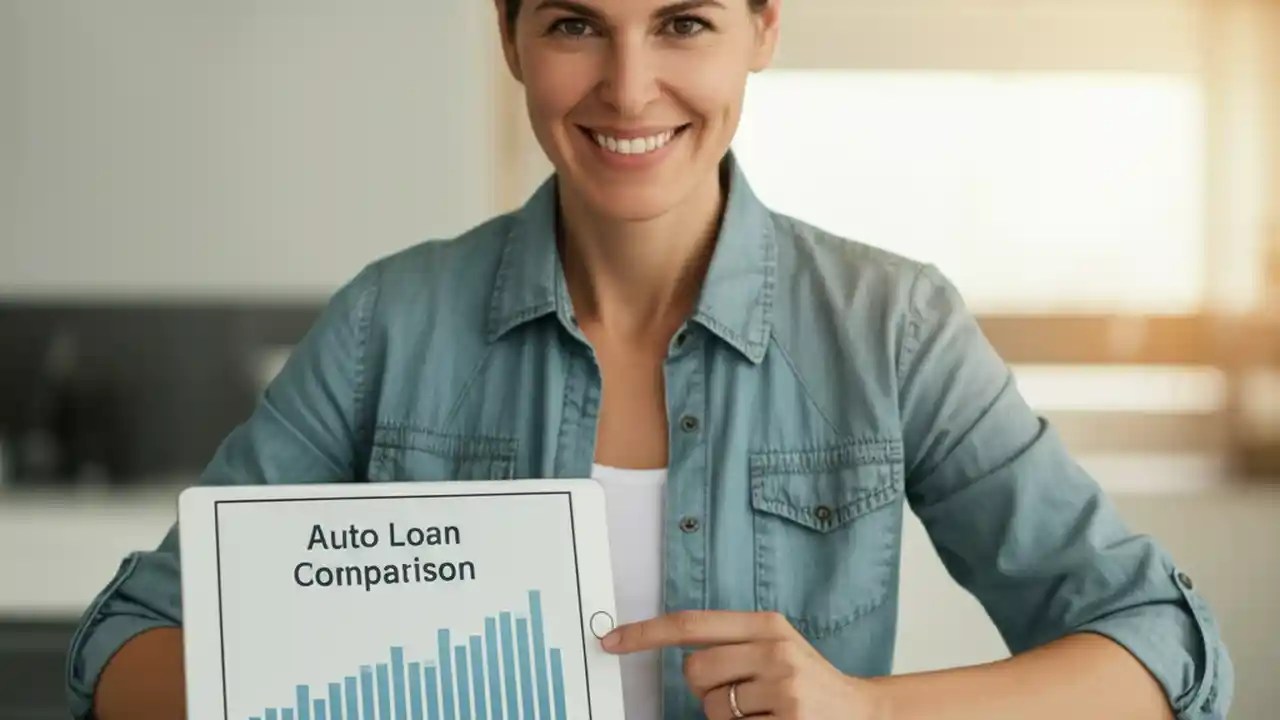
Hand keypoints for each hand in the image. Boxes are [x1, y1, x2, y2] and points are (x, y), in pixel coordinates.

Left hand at [601, 609, 887, 718]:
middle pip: (694, 670)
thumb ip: (732, 644)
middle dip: (704, 689)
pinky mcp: (787, 717)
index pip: (692, 623)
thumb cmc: (807, 683)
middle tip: (740, 695)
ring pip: (712, 707)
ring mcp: (782, 685)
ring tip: (763, 712)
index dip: (646, 633)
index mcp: (767, 624)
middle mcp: (774, 648)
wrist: (861, 714)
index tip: (612, 641)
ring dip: (728, 717)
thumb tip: (679, 655)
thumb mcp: (775, 647)